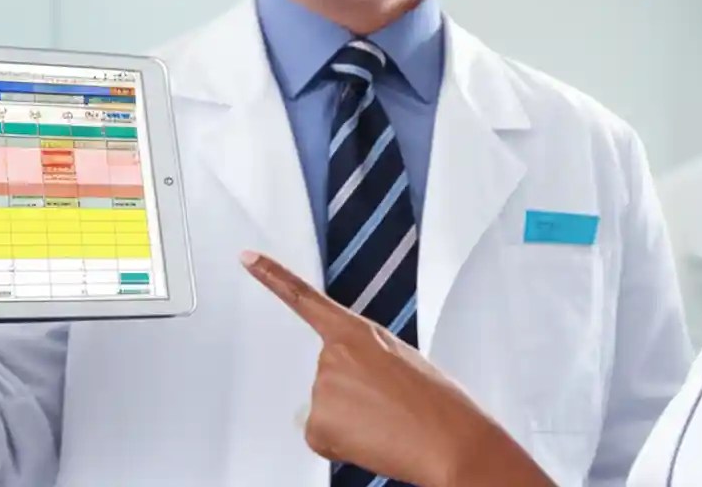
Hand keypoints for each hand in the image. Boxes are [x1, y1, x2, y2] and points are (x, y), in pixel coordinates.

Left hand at [239, 250, 555, 486]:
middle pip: (326, 373)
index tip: (247, 258)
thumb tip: (349, 389)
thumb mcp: (404, 363)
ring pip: (326, 407)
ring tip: (389, 422)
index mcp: (358, 332)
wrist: (454, 444)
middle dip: (353, 391)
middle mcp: (331, 356)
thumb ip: (366, 361)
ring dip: (352, 418)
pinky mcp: (316, 425)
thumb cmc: (441, 405)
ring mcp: (321, 389)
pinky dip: (344, 441)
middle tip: (390, 404)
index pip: (305, 298)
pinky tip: (373, 440)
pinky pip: (322, 433)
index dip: (272, 276)